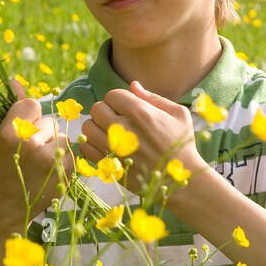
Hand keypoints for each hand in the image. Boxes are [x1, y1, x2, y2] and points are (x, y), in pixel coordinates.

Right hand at [0, 78, 75, 228]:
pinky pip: (73, 151)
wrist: (6, 206)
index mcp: (9, 134)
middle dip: (42, 133)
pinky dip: (65, 159)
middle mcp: (29, 145)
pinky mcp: (65, 172)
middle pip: (49, 121)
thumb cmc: (0, 166)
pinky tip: (49, 170)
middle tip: (29, 151)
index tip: (23, 128)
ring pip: (63, 136)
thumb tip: (15, 82)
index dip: (29, 115)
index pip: (32, 104)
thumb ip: (9, 108)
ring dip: (55, 145)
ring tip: (39, 162)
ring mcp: (49, 159)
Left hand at [77, 80, 204, 199]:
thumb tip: (132, 85)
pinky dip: (90, 144)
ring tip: (109, 132)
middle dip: (105, 111)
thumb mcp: (178, 114)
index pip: (112, 95)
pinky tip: (103, 145)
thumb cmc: (181, 144)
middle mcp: (124, 129)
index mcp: (141, 112)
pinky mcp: (108, 165)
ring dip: (96, 127)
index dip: (117, 99)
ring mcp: (113, 148)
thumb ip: (153, 97)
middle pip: (96, 108)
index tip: (125, 108)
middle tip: (116, 119)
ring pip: (87, 127)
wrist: (180, 179)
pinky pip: (85, 147)